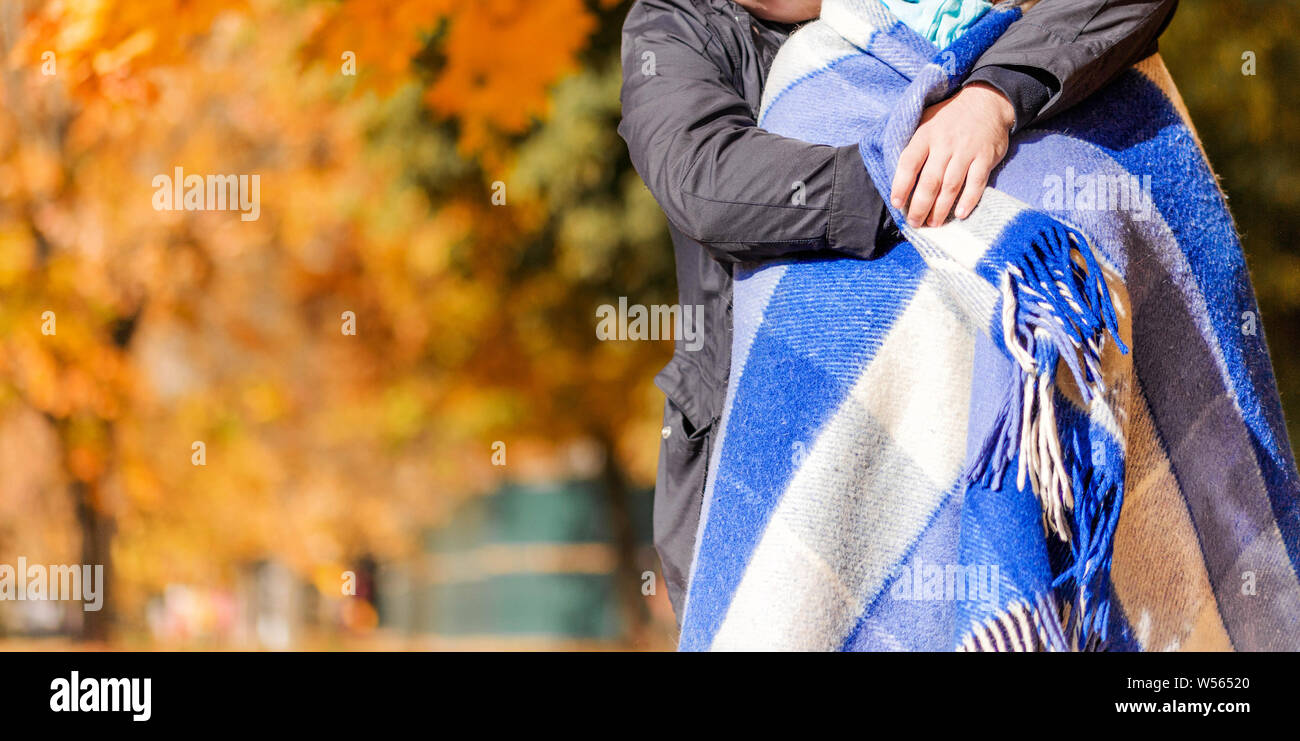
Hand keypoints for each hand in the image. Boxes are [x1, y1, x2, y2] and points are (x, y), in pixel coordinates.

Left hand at [889, 82, 1014, 227]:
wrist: (986, 101)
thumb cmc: (949, 118)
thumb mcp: (925, 122)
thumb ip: (914, 146)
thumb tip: (898, 177)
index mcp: (925, 135)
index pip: (909, 163)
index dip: (901, 185)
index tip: (896, 203)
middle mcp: (945, 144)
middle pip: (930, 181)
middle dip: (920, 206)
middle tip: (914, 222)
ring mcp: (966, 151)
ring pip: (951, 186)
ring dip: (941, 209)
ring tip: (933, 223)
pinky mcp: (985, 157)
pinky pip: (976, 183)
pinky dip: (968, 200)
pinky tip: (960, 214)